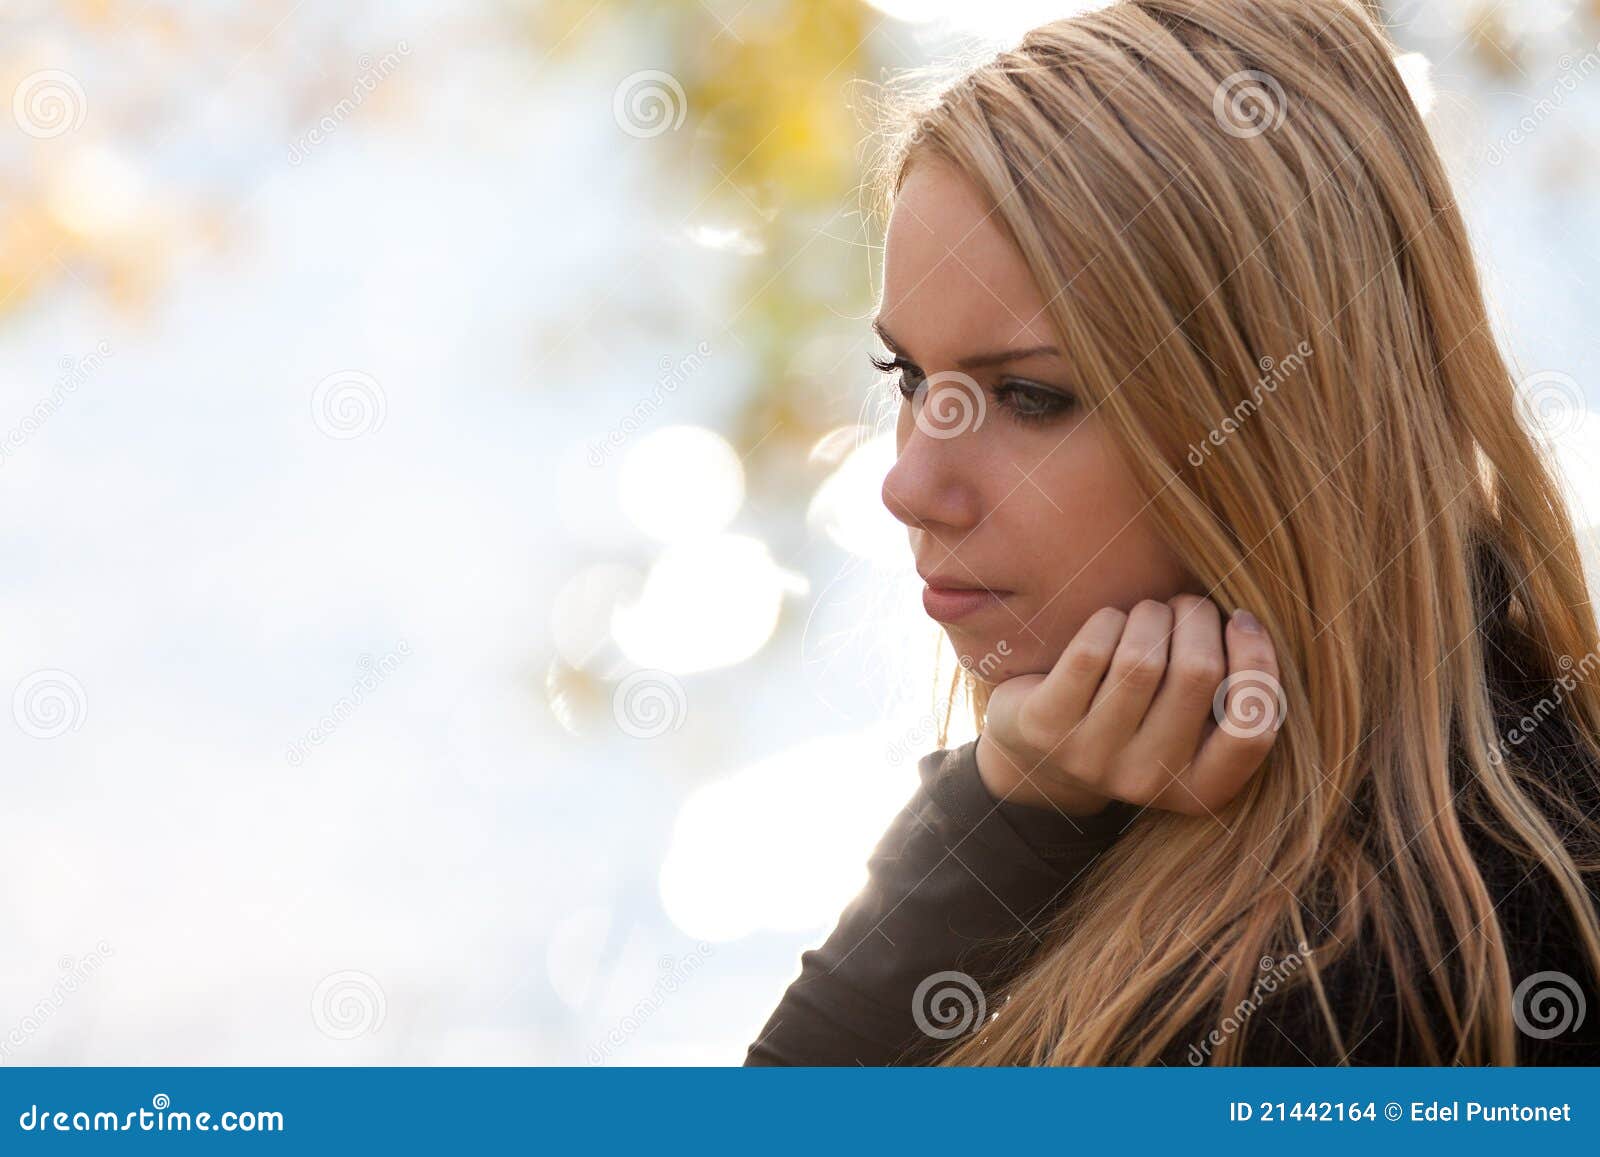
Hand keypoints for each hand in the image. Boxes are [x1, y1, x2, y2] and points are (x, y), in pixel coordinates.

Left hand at [976, 595, 1282, 816]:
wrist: (1039, 754)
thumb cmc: (1137, 720)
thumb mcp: (1189, 724)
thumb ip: (1227, 692)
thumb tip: (1247, 623)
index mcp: (1198, 789)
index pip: (1252, 730)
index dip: (1256, 661)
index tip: (1241, 619)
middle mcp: (1146, 782)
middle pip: (1197, 673)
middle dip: (1197, 617)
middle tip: (1185, 606)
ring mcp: (1091, 758)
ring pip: (1142, 657)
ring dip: (1151, 614)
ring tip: (1147, 613)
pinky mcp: (1045, 726)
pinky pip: (1092, 650)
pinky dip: (1108, 620)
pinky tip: (1109, 623)